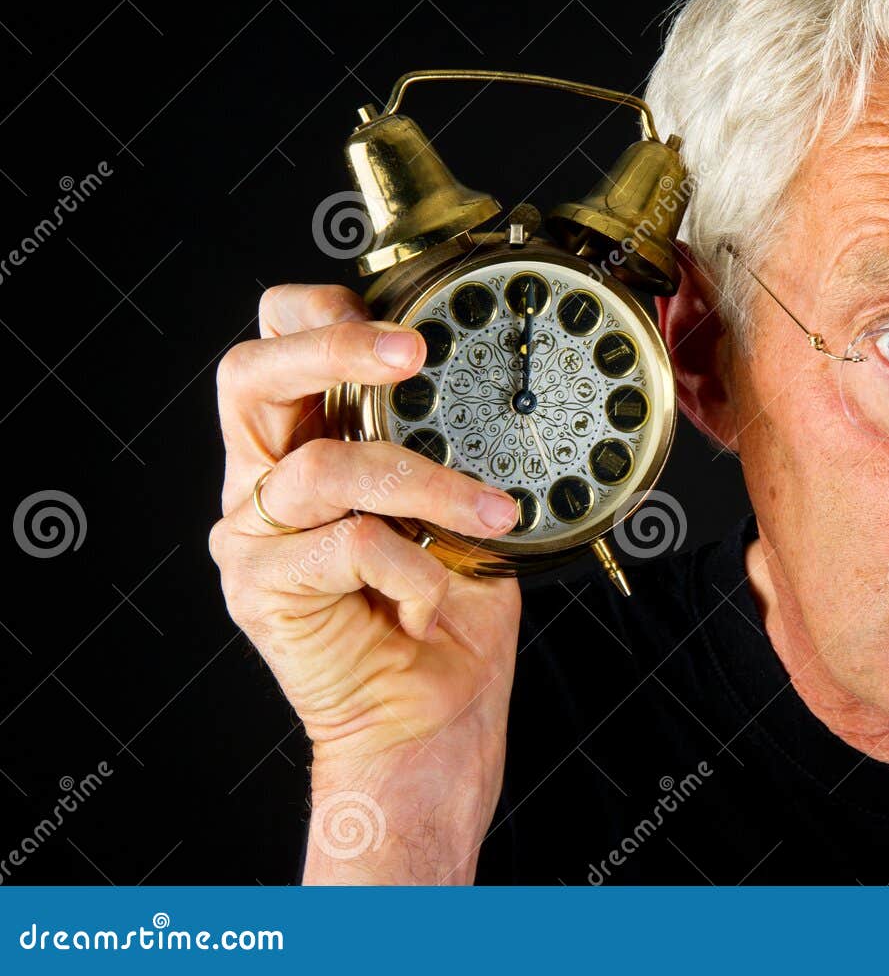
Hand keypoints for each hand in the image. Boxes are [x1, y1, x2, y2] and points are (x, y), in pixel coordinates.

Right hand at [209, 284, 522, 882]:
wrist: (432, 720)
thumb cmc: (450, 612)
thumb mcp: (461, 507)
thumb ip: (449, 446)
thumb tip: (494, 386)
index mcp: (303, 443)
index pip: (276, 341)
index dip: (326, 312)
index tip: (414, 324)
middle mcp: (262, 480)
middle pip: (250, 373)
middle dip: (334, 346)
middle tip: (412, 354)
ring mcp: (254, 536)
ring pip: (325, 467)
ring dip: (425, 484)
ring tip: (489, 514)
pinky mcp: (263, 591)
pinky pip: (347, 545)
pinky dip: (413, 565)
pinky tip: (434, 596)